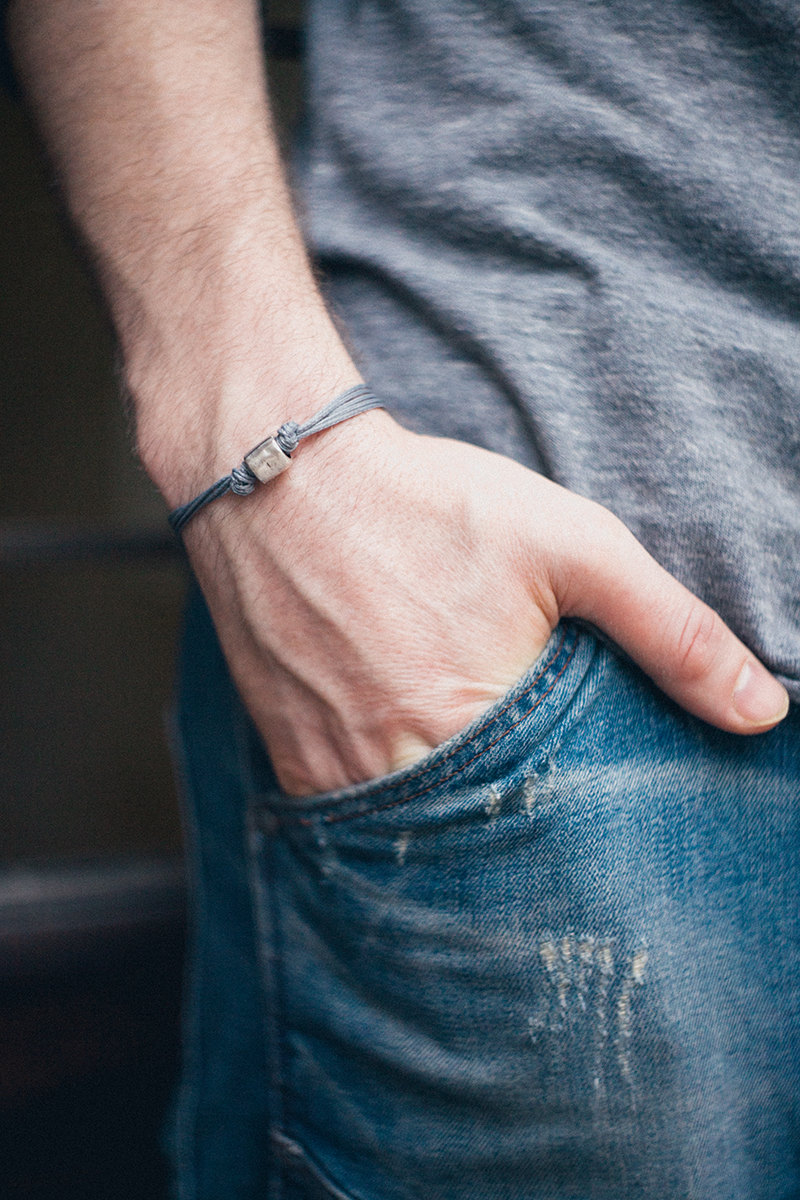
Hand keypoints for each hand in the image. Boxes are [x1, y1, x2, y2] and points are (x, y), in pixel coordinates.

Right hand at [184, 410, 788, 795]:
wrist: (280, 479)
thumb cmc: (428, 505)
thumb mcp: (571, 546)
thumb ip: (670, 630)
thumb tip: (762, 713)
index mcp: (478, 730)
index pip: (560, 830)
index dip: (588, 825)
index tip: (602, 815)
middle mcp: (398, 769)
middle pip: (484, 845)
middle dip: (521, 834)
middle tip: (540, 801)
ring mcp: (334, 771)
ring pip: (415, 840)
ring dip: (454, 825)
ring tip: (482, 790)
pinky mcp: (290, 758)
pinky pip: (353, 819)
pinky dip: (393, 809)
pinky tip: (415, 765)